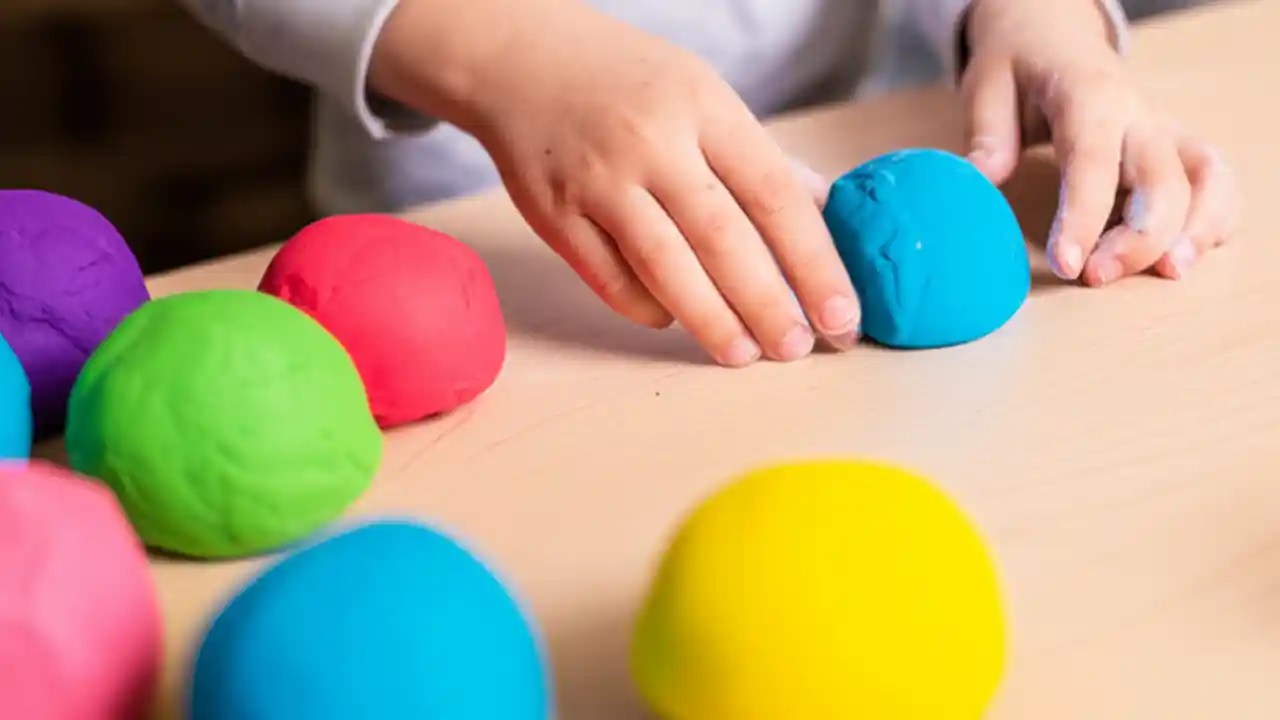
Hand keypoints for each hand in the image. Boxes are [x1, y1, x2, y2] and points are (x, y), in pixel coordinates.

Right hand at [371, 0, 857, 365]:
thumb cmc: (625, 80)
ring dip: (711, 319)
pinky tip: (673, 319)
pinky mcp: (554, 214)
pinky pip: (609, 277)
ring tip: (744, 355)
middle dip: (769, 304)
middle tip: (797, 349)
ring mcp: (598, 181)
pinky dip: (646, 306)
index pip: (775, 196)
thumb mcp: (701, 93)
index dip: (816, 264)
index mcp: (704, 108)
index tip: (843, 314)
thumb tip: (821, 211)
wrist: (520, 58)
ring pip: (665, 266)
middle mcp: (652, 144)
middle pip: (724, 240)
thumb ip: (756, 155)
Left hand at [961, 0, 1239, 285]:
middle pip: (1164, 180)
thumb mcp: (988, 83)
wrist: (1054, 38)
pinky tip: (1182, 258)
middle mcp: (1140, 115)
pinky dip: (1213, 223)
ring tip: (1167, 275)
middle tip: (1095, 278)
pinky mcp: (1178, 150)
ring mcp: (1166, 132)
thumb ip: (987, 132)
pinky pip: (1216, 185)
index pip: (1095, 163)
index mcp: (1091, 97)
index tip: (1066, 265)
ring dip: (1194, 232)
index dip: (1082, 219)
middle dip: (1139, 239)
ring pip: (1207, 181)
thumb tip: (980, 179)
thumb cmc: (1020, 66)